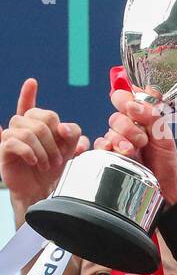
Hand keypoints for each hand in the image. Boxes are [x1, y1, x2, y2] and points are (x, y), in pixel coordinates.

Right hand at [1, 79, 86, 208]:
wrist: (43, 193)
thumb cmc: (54, 172)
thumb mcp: (69, 152)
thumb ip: (71, 137)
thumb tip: (68, 128)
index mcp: (36, 127)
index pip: (30, 107)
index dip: (28, 93)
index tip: (32, 82)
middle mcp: (21, 129)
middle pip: (40, 116)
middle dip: (55, 137)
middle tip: (59, 158)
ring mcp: (10, 138)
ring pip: (28, 130)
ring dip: (44, 149)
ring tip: (48, 164)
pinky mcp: (3, 151)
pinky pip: (15, 142)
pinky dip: (30, 152)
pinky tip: (35, 162)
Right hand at [95, 89, 176, 202]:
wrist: (165, 181)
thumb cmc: (165, 157)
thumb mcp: (164, 134)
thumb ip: (152, 115)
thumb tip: (133, 103)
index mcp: (139, 116)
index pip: (124, 97)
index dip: (124, 99)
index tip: (131, 107)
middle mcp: (126, 125)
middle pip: (116, 117)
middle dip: (128, 128)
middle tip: (143, 140)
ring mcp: (117, 139)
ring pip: (109, 132)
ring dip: (121, 140)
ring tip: (133, 150)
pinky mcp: (110, 153)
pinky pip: (100, 145)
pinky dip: (106, 146)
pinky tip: (113, 150)